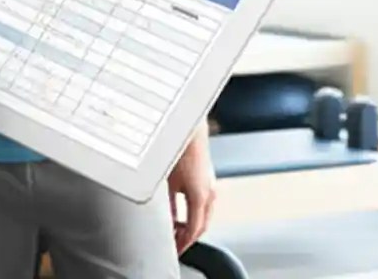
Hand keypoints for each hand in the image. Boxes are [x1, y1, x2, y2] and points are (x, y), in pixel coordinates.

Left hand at [167, 126, 215, 253]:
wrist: (189, 128)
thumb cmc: (178, 149)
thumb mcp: (168, 183)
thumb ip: (169, 205)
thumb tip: (166, 220)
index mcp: (201, 196)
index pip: (194, 229)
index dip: (184, 242)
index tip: (175, 249)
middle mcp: (210, 192)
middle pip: (202, 225)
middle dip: (189, 237)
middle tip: (176, 245)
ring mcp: (211, 185)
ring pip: (205, 215)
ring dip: (193, 225)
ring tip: (177, 231)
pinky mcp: (208, 179)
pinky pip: (205, 204)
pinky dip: (195, 214)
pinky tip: (183, 213)